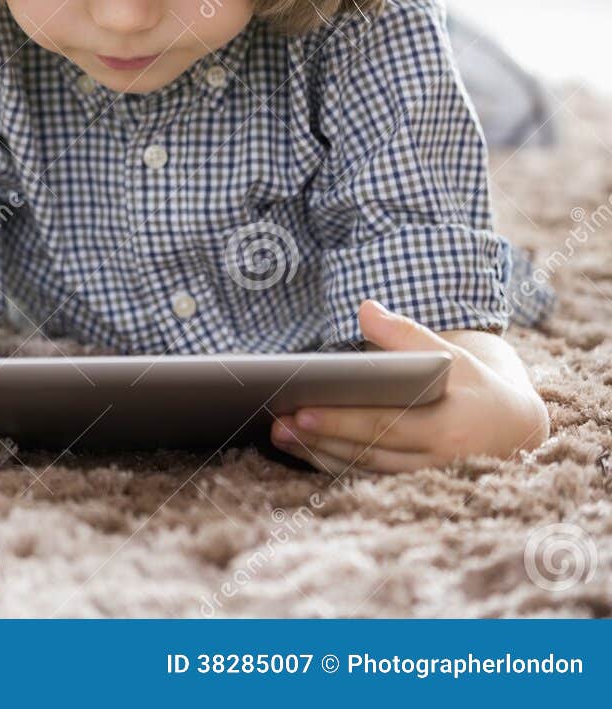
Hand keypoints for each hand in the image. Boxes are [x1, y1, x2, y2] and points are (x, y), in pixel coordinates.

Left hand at [270, 299, 549, 473]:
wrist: (512, 429)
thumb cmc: (474, 385)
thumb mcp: (453, 356)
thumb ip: (408, 335)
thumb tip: (367, 308)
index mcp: (448, 428)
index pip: (386, 425)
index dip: (342, 420)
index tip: (303, 410)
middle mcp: (435, 462)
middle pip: (367, 451)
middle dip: (320, 437)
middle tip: (278, 423)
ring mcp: (421, 477)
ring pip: (362, 469)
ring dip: (318, 453)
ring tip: (278, 433)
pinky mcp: (408, 482)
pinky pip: (364, 476)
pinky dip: (331, 463)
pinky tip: (300, 447)